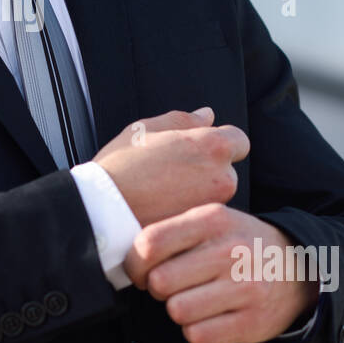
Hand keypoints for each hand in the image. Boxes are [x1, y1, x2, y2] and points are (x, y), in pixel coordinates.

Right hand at [93, 108, 249, 227]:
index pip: (238, 140)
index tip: (197, 148)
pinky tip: (165, 208)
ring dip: (200, 190)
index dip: (219, 141)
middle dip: (208, 168)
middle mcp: (223, 176)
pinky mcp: (203, 227)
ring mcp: (215, 206)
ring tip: (165, 190)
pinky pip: (203, 213)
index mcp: (213, 146)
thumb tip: (208, 115)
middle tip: (173, 171)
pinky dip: (190, 209)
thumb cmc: (121, 166)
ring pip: (216, 193)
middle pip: (227, 168)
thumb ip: (184, 119)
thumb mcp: (146, 129)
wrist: (104, 211)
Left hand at [124, 203, 320, 342]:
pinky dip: (197, 330)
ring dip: (178, 310)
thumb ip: (173, 230)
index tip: (140, 269)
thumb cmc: (242, 245)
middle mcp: (231, 252)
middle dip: (157, 287)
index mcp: (214, 220)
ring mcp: (245, 288)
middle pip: (159, 281)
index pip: (150, 243)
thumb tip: (125, 254)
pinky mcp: (251, 323)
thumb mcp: (213, 221)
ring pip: (177, 311)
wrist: (299, 270)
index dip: (134, 263)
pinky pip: (198, 336)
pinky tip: (209, 316)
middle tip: (171, 285)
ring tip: (194, 298)